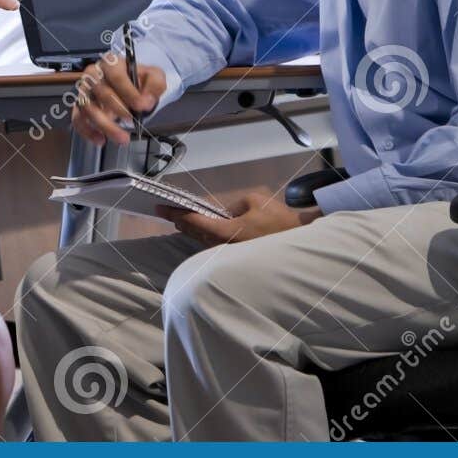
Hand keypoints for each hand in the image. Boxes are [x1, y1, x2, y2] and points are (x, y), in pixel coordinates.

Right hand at [70, 50, 167, 145]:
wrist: (130, 86)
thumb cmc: (137, 80)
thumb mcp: (153, 76)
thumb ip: (154, 85)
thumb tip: (146, 100)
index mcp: (111, 63)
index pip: (116, 77)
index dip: (129, 92)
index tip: (142, 106)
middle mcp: (94, 75)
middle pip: (101, 92)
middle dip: (118, 110)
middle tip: (133, 121)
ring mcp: (84, 91)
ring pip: (88, 108)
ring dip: (105, 125)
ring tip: (122, 137)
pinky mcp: (80, 106)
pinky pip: (78, 119)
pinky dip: (88, 132)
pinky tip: (101, 139)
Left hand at [156, 185, 319, 247]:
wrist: (298, 240)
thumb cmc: (277, 219)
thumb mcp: (252, 201)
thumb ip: (231, 205)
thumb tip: (221, 212)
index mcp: (225, 231)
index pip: (193, 222)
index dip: (175, 214)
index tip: (160, 208)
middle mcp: (223, 246)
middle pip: (193, 233)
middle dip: (178, 221)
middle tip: (165, 211)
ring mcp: (229, 253)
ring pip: (202, 240)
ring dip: (190, 229)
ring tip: (178, 218)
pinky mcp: (237, 256)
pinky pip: (213, 244)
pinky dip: (203, 234)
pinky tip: (200, 229)